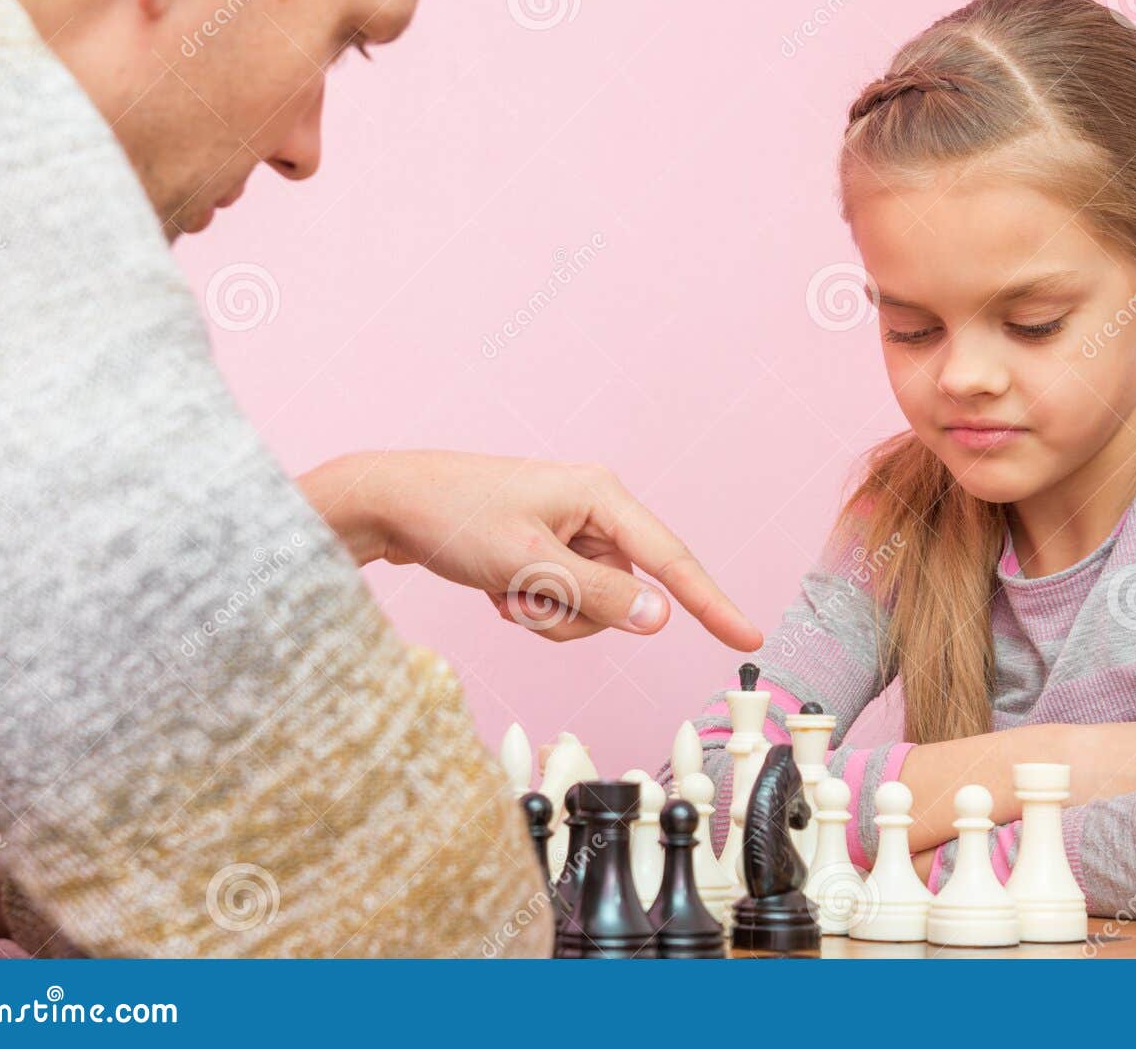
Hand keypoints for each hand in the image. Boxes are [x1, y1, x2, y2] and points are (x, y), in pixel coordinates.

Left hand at [297, 450, 763, 649]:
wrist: (387, 501)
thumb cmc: (454, 519)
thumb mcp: (528, 565)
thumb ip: (599, 596)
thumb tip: (659, 619)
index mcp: (601, 496)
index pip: (671, 562)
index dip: (712, 605)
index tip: (748, 639)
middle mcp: (593, 510)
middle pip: (622, 596)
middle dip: (574, 613)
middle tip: (519, 596)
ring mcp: (567, 531)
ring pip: (590, 608)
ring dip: (546, 614)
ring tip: (500, 588)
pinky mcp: (545, 551)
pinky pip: (560, 602)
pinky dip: (528, 607)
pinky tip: (492, 586)